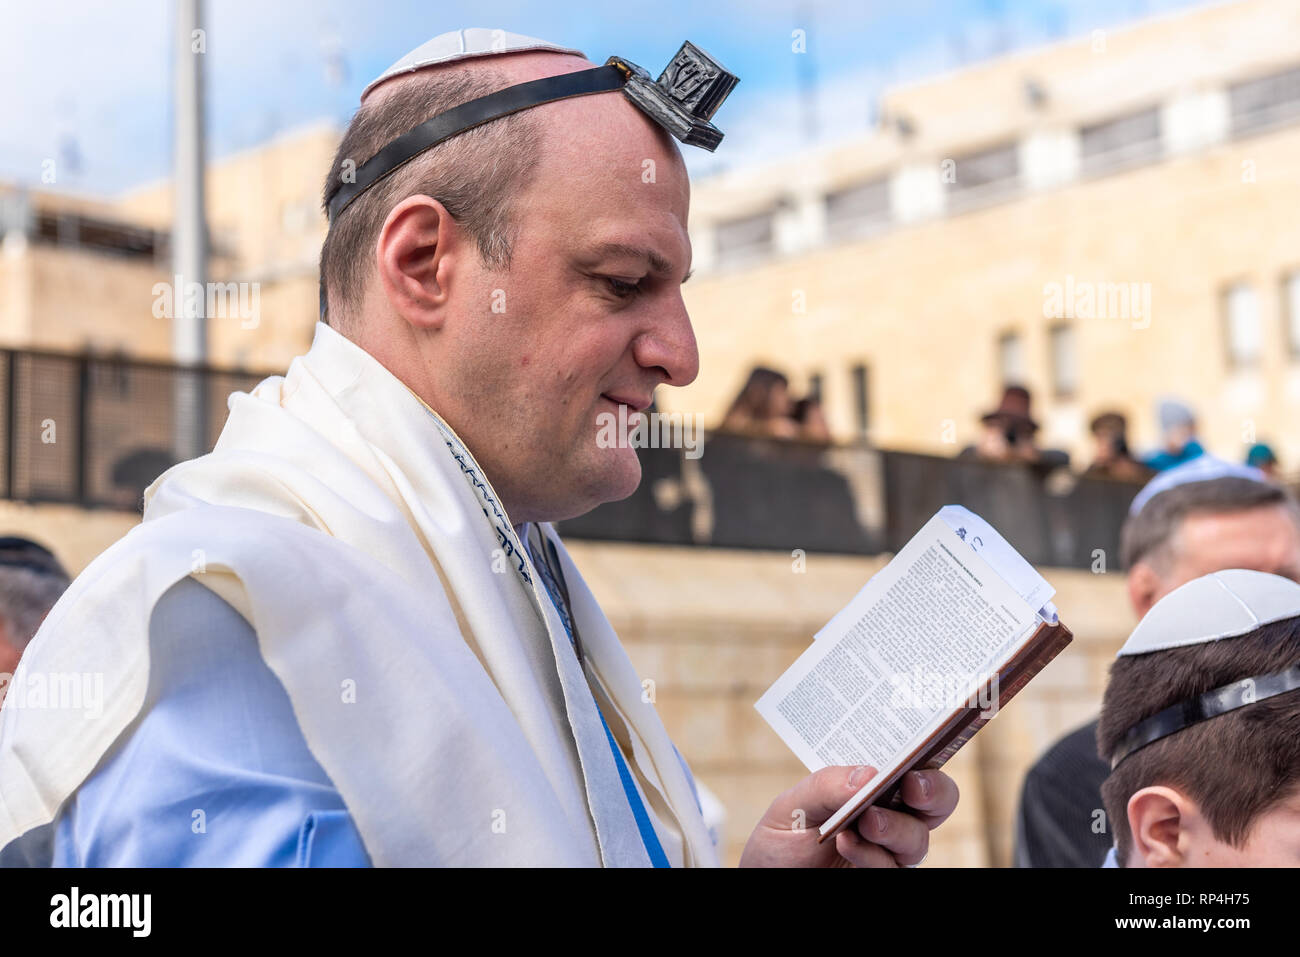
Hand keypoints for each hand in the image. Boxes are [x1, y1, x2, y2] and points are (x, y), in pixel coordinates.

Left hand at [738, 765, 958, 866]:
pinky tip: (846, 843)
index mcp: (870, 784)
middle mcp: (888, 813)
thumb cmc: (783, 838)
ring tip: (865, 822)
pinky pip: (892, 866)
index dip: (925, 751)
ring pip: (917, 837)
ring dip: (895, 827)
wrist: (769, 877)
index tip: (918, 749)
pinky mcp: (882, 872)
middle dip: (934, 790)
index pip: (909, 762)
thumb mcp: (793, 805)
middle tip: (912, 787)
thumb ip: (827, 786)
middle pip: (935, 800)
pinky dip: (871, 854)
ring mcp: (888, 848)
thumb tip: (869, 774)